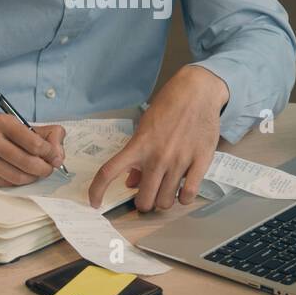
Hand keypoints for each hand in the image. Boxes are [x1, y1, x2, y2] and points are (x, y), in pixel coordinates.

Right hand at [0, 114, 66, 186]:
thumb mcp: (17, 125)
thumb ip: (44, 134)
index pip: (35, 144)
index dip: (50, 154)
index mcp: (2, 122)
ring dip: (32, 178)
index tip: (54, 157)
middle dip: (44, 169)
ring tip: (35, 173)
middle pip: (28, 163)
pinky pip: (4, 184)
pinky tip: (18, 175)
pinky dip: (16, 183)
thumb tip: (58, 154)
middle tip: (48, 169)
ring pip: (17, 177)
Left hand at [88, 65, 228, 210]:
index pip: (109, 172)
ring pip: (165, 202)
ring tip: (166, 191)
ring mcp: (179, 161)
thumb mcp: (145, 127)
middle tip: (147, 195)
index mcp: (138, 146)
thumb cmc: (169, 106)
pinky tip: (183, 191)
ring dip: (164, 201)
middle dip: (143, 203)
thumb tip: (131, 183)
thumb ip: (137, 157)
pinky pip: (188, 195)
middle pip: (143, 201)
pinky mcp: (200, 162)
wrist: (197, 92)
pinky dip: (183, 198)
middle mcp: (157, 157)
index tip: (95, 202)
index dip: (97, 191)